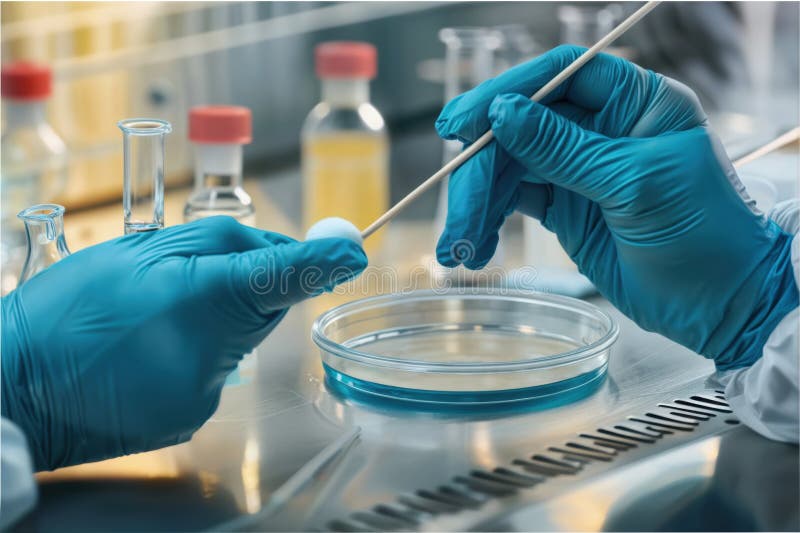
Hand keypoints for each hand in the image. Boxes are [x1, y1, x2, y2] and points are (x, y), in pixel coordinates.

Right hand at [1, 216, 366, 469]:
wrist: (18, 390)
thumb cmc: (65, 311)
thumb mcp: (131, 253)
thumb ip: (212, 243)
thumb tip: (272, 248)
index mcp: (196, 297)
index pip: (280, 275)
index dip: (321, 261)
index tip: (353, 251)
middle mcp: (211, 349)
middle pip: (266, 304)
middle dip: (253, 280)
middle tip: (202, 271)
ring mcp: (205, 389)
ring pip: (243, 336)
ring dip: (222, 316)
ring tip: (159, 316)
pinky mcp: (195, 413)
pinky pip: (218, 368)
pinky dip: (201, 350)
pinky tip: (154, 351)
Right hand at [435, 45, 796, 370]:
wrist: (722, 305)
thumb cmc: (705, 235)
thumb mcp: (636, 184)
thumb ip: (566, 149)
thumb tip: (501, 113)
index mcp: (635, 103)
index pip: (561, 75)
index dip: (506, 91)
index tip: (462, 122)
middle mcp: (603, 128)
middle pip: (522, 127)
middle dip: (483, 168)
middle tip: (460, 212)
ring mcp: (579, 169)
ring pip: (510, 168)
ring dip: (479, 203)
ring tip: (460, 246)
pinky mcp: (565, 207)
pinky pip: (514, 202)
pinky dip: (490, 222)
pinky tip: (477, 247)